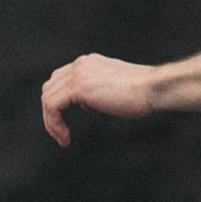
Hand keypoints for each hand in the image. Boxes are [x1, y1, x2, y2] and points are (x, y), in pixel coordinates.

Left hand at [41, 53, 156, 146]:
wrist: (152, 88)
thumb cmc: (143, 92)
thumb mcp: (115, 87)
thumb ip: (98, 90)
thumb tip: (87, 104)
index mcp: (89, 63)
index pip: (62, 79)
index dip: (60, 101)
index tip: (67, 122)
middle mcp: (81, 64)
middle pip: (50, 87)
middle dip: (51, 112)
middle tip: (60, 132)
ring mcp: (78, 74)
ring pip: (48, 97)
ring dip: (51, 121)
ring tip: (62, 138)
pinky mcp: (78, 87)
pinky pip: (52, 106)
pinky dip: (53, 123)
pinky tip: (65, 137)